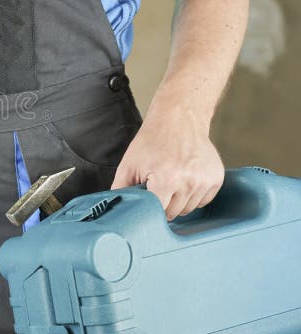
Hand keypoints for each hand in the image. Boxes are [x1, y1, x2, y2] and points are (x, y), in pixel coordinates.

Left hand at [111, 102, 223, 220]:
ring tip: (171, 179)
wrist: (178, 120)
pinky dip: (193, 195)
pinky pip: (203, 200)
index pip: (159, 213)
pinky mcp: (216, 178)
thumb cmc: (152, 141)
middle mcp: (189, 183)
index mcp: (166, 181)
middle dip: (164, 204)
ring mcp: (205, 181)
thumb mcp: (129, 164)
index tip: (148, 198)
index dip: (150, 208)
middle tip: (158, 185)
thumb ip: (121, 189)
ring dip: (179, 200)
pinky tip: (184, 179)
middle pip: (174, 213)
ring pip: (189, 208)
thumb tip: (117, 208)